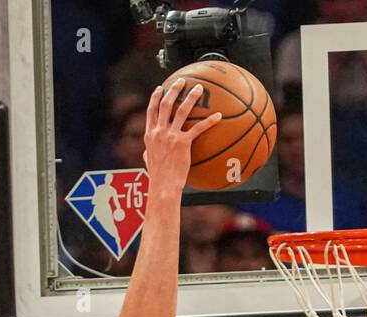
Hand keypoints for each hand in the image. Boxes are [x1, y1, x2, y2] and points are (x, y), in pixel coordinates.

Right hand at [142, 80, 222, 194]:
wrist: (163, 185)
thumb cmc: (158, 176)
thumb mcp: (149, 160)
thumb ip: (149, 151)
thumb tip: (148, 152)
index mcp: (150, 135)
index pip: (151, 111)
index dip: (156, 98)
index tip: (160, 88)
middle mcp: (159, 132)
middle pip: (165, 105)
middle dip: (173, 90)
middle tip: (181, 81)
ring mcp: (170, 136)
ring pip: (181, 111)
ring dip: (190, 97)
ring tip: (199, 89)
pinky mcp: (182, 144)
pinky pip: (198, 128)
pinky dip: (209, 121)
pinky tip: (218, 116)